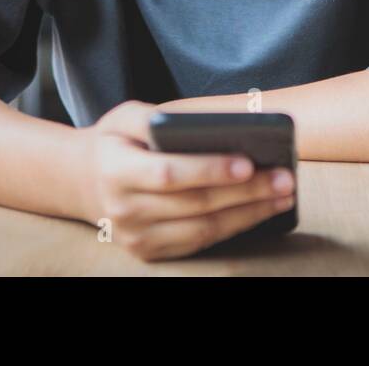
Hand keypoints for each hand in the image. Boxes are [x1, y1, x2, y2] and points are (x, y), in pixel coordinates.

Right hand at [74, 101, 295, 260]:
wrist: (83, 182)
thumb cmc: (115, 141)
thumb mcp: (123, 117)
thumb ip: (153, 117)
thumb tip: (203, 125)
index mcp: (116, 170)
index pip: (168, 173)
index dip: (209, 170)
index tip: (248, 162)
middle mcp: (124, 209)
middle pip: (194, 204)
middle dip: (245, 192)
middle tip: (285, 178)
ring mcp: (136, 236)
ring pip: (202, 229)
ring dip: (249, 214)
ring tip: (284, 196)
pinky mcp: (149, 252)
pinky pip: (198, 243)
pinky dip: (233, 228)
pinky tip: (261, 211)